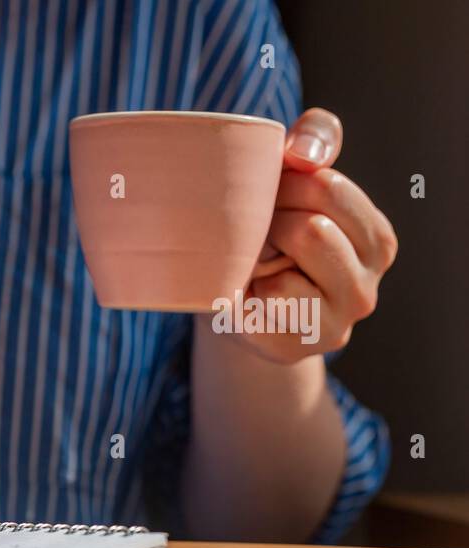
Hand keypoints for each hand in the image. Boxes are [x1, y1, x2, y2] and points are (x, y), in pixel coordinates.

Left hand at [240, 107, 397, 363]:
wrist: (233, 306)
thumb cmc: (265, 235)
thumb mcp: (294, 179)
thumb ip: (315, 139)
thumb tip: (302, 155)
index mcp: (375, 240)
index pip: (328, 187)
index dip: (284, 185)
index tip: (269, 197)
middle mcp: (366, 286)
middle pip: (311, 229)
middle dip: (269, 223)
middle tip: (255, 235)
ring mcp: (333, 324)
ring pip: (285, 275)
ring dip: (256, 258)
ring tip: (252, 264)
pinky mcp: (293, 347)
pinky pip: (261, 306)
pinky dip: (240, 292)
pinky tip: (243, 296)